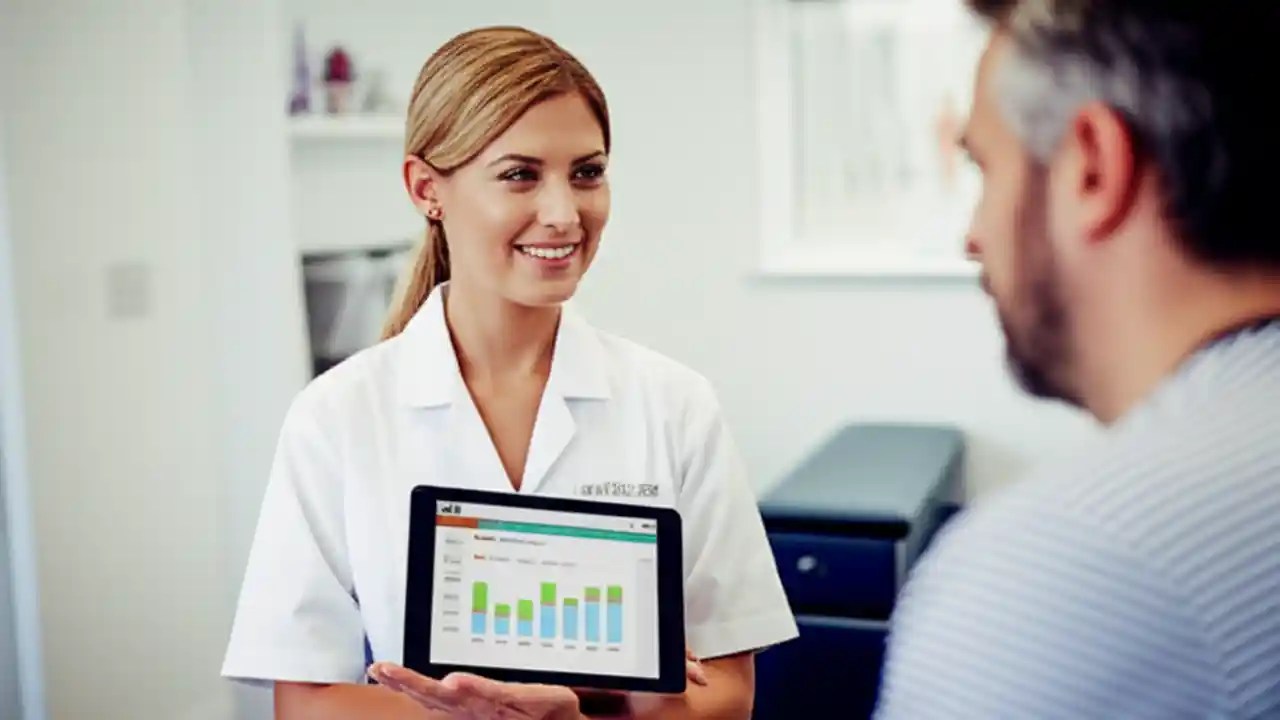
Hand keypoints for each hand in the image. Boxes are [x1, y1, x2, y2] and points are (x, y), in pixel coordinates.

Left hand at [370, 650, 707, 719]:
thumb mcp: (654, 693)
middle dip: (435, 694)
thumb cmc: (638, 708)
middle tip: (398, 673)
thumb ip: (668, 673)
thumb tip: (693, 673)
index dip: (489, 694)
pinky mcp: (498, 715)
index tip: (456, 681)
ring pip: (459, 712)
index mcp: (566, 712)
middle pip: (479, 710)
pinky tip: (395, 675)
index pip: (527, 703)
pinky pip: (458, 712)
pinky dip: (426, 696)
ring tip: (383, 666)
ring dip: (417, 691)